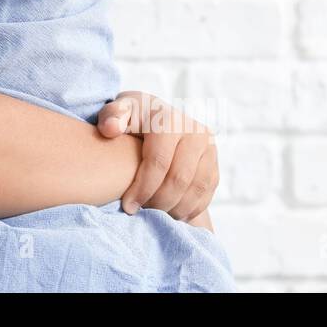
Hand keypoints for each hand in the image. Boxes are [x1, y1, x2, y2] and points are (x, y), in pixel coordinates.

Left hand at [95, 90, 218, 225]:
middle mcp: (194, 130)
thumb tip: (111, 128)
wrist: (154, 116)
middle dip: (158, 202)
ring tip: (155, 214)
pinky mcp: (215, 160)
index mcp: (168, 119)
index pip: (159, 162)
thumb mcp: (117, 112)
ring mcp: (208, 146)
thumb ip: (111, 117)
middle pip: (179, 178)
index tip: (128, 206)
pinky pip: (207, 191)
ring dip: (175, 208)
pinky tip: (171, 213)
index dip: (143, 188)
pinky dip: (191, 207)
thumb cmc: (130, 118)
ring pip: (196, 188)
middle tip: (142, 212)